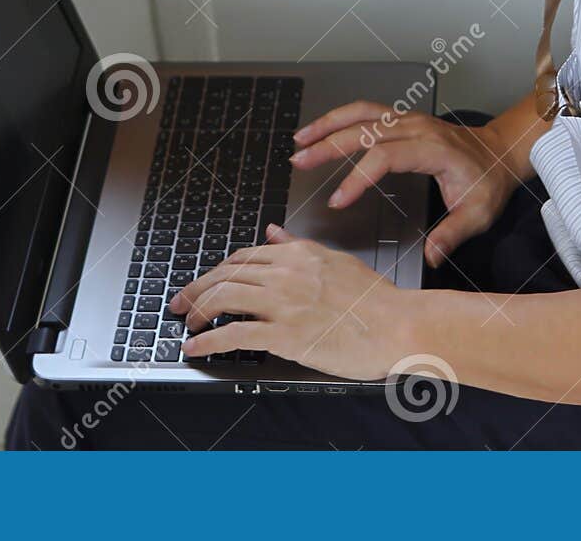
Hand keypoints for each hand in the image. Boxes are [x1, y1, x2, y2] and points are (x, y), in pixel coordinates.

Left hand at [169, 225, 410, 379]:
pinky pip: (234, 334)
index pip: (243, 258)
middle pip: (224, 275)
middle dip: (196, 289)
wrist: (399, 326)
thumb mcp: (336, 260)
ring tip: (187, 323)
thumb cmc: (377, 302)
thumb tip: (273, 232)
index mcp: (298, 254)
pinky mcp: (284, 334)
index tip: (206, 282)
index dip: (217, 271)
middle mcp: (285, 273)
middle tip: (181, 302)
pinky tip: (196, 347)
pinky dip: (208, 341)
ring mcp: (283, 303)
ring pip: (222, 298)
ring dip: (197, 311)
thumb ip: (300, 246)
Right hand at [291, 101, 529, 267]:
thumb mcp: (478, 213)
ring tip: (300, 140)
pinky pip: (366, 111)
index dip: (358, 177)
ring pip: (361, 114)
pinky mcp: (402, 119)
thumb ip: (453, 234)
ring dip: (328, 124)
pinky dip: (340, 117)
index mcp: (433, 149)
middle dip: (329, 146)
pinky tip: (321, 129)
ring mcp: (408, 119)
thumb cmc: (487, 181)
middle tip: (300, 162)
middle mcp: (416, 128)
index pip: (385, 157)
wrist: (499, 152)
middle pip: (365, 131)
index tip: (338, 201)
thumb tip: (431, 257)